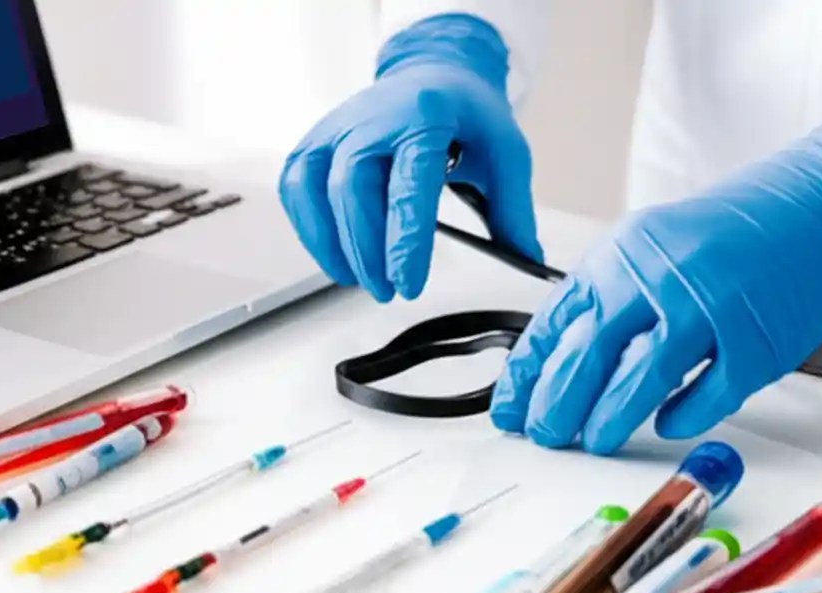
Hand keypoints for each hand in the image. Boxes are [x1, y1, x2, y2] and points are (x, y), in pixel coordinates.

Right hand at [278, 14, 539, 301]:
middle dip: (366, 248)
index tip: (408, 284)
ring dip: (333, 244)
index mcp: (424, 116)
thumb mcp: (505, 152)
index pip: (408, 183)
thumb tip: (525, 260)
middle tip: (388, 291)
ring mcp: (336, 127)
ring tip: (362, 280)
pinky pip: (296, 189)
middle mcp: (372, 117)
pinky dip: (310, 229)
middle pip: (351, 187)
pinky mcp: (314, 142)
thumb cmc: (465, 114)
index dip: (404, 239)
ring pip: (314, 188)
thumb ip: (513, 209)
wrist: (432, 72)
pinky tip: (336, 257)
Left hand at [490, 103, 821, 453]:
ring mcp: (706, 313)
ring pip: (637, 383)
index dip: (526, 376)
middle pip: (586, 360)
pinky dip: (681, 417)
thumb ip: (603, 300)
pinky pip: (706, 398)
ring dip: (607, 421)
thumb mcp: (644, 250)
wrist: (809, 211)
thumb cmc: (721, 237)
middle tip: (545, 436)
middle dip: (556, 408)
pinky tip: (666, 425)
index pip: (553, 326)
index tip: (508, 408)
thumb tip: (553, 362)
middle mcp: (656, 282)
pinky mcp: (752, 345)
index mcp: (620, 258)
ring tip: (592, 441)